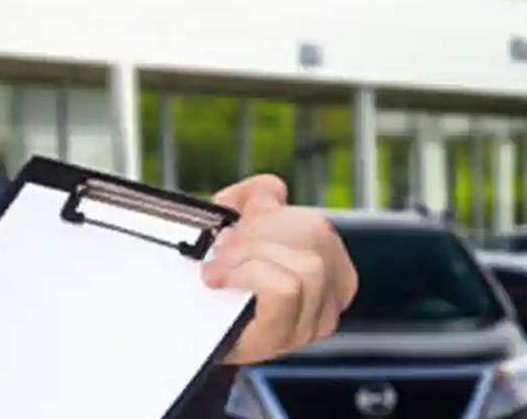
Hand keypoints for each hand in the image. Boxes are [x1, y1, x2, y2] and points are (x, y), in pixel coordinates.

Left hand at [201, 174, 357, 365]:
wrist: (196, 334)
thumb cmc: (225, 283)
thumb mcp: (237, 230)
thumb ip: (254, 200)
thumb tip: (270, 189)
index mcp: (329, 263)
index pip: (316, 227)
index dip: (271, 218)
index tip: (234, 226)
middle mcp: (330, 294)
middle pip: (314, 238)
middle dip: (257, 232)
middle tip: (220, 244)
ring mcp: (310, 320)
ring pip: (303, 264)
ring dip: (249, 254)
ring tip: (219, 264)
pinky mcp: (284, 337)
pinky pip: (284, 289)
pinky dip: (249, 274)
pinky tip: (222, 279)